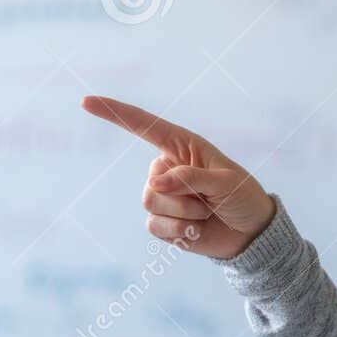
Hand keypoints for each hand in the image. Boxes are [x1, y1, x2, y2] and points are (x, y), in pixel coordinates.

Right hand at [80, 95, 277, 259]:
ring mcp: (163, 195)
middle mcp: (168, 168)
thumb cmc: (243, 198)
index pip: (144, 126)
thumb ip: (191, 178)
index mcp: (183, 146)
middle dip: (185, 194)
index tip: (85, 102)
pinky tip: (196, 229)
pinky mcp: (161, 221)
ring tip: (206, 212)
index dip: (114, 113)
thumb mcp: (226, 182)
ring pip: (151, 202)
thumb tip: (154, 183)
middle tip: (211, 199)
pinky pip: (155, 226)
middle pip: (153, 180)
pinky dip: (179, 231)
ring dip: (185, 212)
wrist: (250, 234)